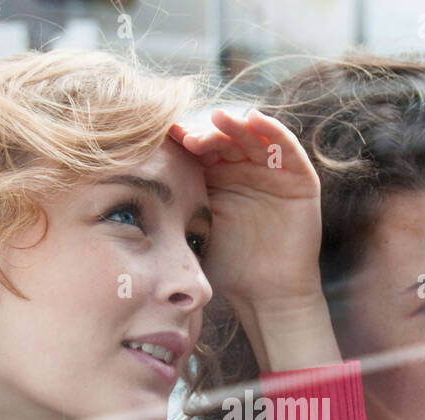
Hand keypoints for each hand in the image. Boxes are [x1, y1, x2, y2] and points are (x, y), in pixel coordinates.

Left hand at [172, 110, 335, 370]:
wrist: (265, 295)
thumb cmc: (226, 269)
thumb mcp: (193, 232)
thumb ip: (172, 207)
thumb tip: (123, 191)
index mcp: (216, 178)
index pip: (200, 147)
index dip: (184, 139)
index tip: (164, 138)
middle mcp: (244, 170)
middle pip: (224, 137)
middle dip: (207, 132)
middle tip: (188, 135)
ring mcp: (272, 172)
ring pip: (252, 136)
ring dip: (236, 124)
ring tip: (219, 118)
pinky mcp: (300, 179)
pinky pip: (287, 147)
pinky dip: (272, 130)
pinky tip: (255, 120)